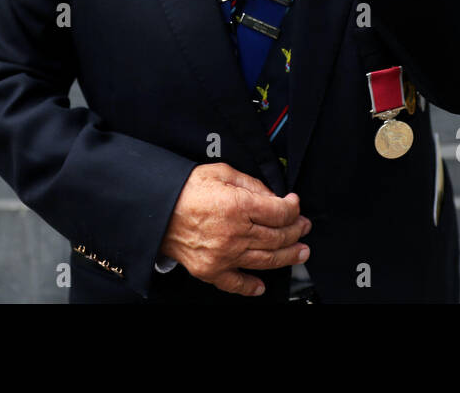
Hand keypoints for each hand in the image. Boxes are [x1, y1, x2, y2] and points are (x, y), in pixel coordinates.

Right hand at [158, 162, 311, 296]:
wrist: (156, 209)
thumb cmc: (185, 189)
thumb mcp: (220, 172)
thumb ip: (250, 183)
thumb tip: (272, 196)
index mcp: (238, 205)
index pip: (279, 212)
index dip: (293, 208)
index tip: (294, 204)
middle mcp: (235, 233)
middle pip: (277, 236)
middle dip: (296, 231)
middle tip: (303, 227)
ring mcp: (224, 255)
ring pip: (266, 259)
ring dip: (288, 256)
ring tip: (300, 252)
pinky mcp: (211, 270)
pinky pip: (236, 283)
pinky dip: (251, 287)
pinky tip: (262, 286)